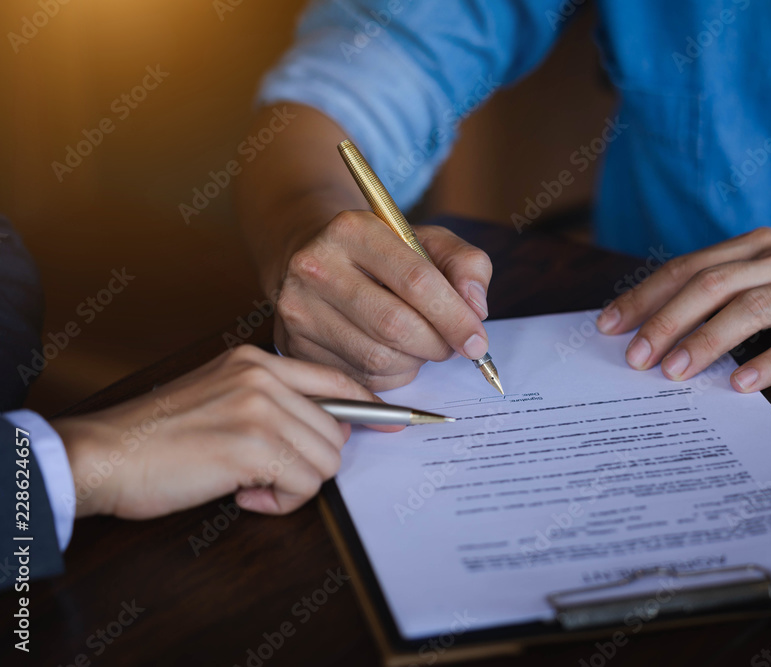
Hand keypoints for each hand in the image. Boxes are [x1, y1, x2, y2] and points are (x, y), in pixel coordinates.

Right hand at [51, 345, 400, 519]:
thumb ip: (274, 401)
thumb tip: (330, 429)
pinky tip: (240, 494)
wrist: (104, 454)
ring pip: (326, 460)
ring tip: (249, 483)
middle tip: (268, 475)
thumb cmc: (159, 435)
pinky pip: (304, 484)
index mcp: (259, 361)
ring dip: (294, 486)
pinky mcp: (253, 443)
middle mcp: (264, 376)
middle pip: (338, 431)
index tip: (395, 422)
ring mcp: (260, 407)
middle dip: (311, 465)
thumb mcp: (222, 396)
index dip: (372, 408)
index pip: (338, 381)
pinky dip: (278, 503)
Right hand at [273, 211, 491, 390]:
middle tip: (452, 345)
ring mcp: (300, 308)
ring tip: (420, 344)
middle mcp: (317, 266)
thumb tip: (475, 309)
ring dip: (415, 361)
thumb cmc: (383, 253)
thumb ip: (466, 265)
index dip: (455, 318)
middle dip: (437, 344)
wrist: (317, 260)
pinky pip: (360, 377)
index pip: (416, 281)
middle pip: (396, 325)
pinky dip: (391, 374)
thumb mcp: (428, 242)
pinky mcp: (295, 344)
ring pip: (378, 358)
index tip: (477, 341)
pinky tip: (393, 353)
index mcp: (353, 230)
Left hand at [596, 228, 770, 391]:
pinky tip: (743, 385)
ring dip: (706, 341)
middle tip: (631, 357)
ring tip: (673, 373)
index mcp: (760, 245)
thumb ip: (738, 281)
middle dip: (663, 321)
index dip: (645, 295)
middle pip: (709, 285)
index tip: (609, 323)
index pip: (688, 267)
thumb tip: (676, 317)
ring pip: (749, 309)